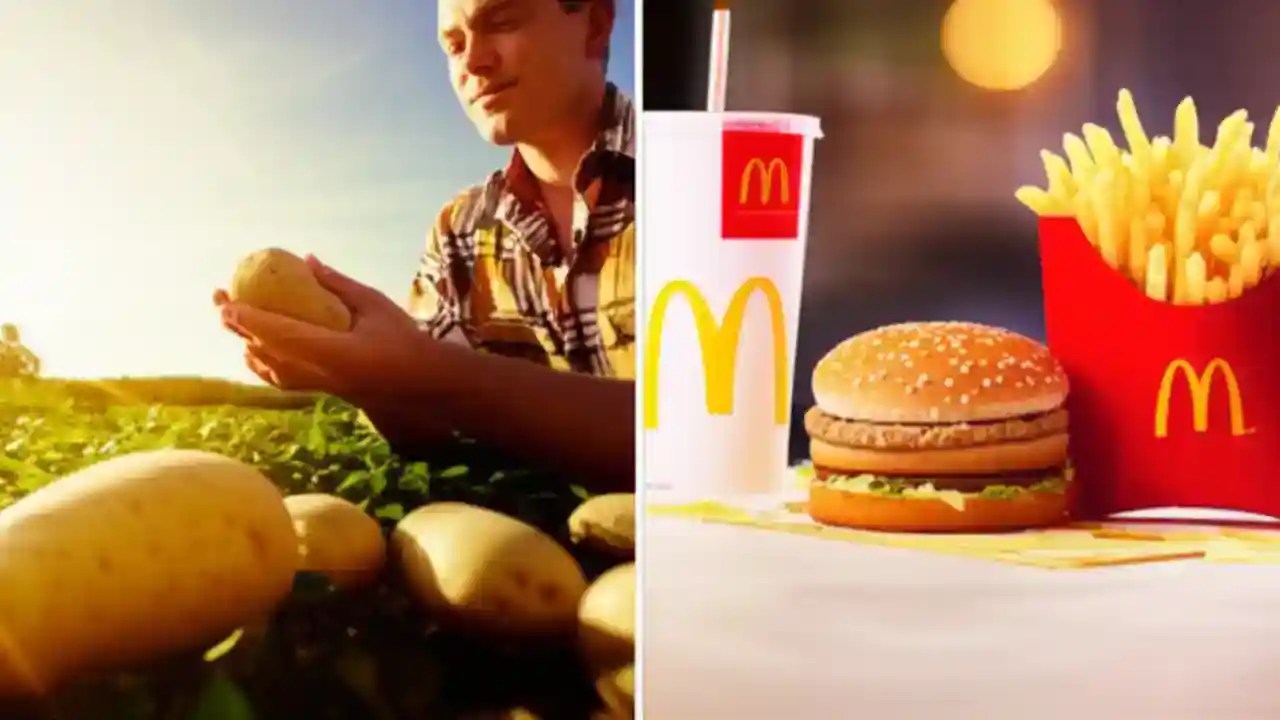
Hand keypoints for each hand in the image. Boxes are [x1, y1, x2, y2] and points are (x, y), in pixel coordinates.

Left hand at [214, 256, 431, 399]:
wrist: (422, 382)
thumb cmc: (405, 339)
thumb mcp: (375, 304)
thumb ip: (338, 285)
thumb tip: (307, 261)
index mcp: (332, 353)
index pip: (280, 335)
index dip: (249, 319)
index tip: (226, 302)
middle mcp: (319, 373)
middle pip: (265, 349)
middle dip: (238, 324)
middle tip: (220, 297)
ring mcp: (319, 385)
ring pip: (269, 366)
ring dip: (246, 340)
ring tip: (231, 318)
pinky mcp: (322, 390)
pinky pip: (281, 378)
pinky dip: (262, 363)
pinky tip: (254, 350)